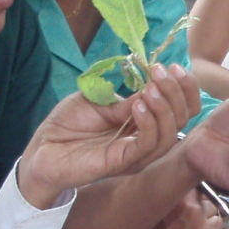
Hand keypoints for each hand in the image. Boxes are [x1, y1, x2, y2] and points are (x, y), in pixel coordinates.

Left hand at [18, 63, 199, 207]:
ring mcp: (137, 154)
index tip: (173, 66)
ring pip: (170, 134)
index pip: (181, 108)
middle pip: (183, 120)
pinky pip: (147, 145)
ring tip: (149, 89)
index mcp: (144, 122)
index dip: (184, 88)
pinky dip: (148, 123)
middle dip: (177, 92)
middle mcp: (146, 139)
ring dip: (164, 107)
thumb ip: (127, 97)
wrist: (43, 147)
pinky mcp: (123, 162)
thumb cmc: (69, 123)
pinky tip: (138, 105)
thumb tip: (152, 86)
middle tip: (161, 72)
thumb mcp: (100, 100)